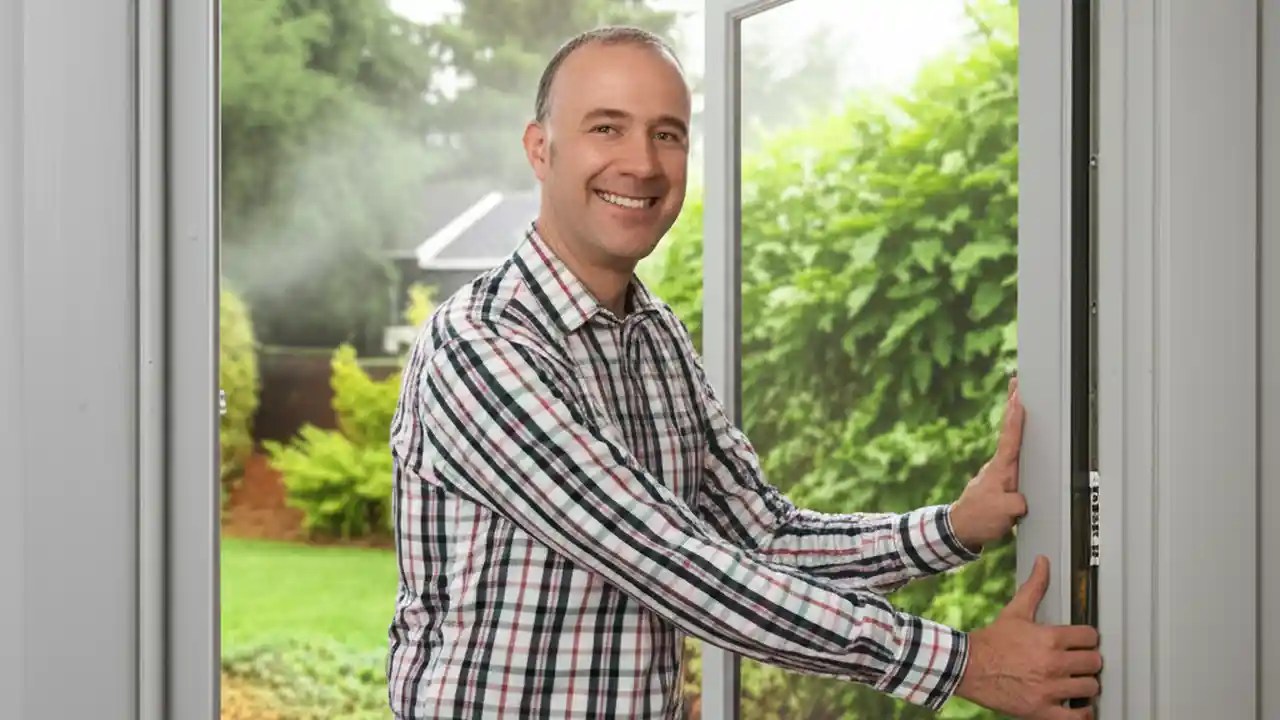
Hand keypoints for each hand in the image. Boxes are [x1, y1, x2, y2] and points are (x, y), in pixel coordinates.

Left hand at [949, 375, 1026, 551]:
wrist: (962, 529)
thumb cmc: (980, 518)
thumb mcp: (1004, 513)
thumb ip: (1019, 502)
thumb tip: (1026, 497)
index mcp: (1000, 469)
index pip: (1009, 439)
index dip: (1014, 419)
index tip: (1017, 398)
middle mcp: (999, 466)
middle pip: (1010, 431)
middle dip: (1013, 405)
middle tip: (1016, 381)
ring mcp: (1000, 472)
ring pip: (1012, 443)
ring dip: (1016, 420)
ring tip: (1019, 397)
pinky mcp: (1002, 481)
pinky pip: (1014, 459)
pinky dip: (1018, 443)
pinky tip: (1025, 437)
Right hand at [956, 555, 1102, 718]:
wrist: (967, 667)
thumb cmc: (991, 642)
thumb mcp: (1015, 612)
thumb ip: (1034, 587)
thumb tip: (1043, 563)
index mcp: (1049, 638)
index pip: (1090, 637)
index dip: (1088, 638)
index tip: (1084, 642)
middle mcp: (1052, 664)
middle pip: (1094, 662)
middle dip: (1089, 661)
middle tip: (1081, 661)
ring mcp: (1048, 689)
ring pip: (1090, 688)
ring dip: (1086, 685)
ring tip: (1078, 682)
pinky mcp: (1042, 710)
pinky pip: (1077, 717)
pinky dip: (1082, 713)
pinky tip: (1078, 706)